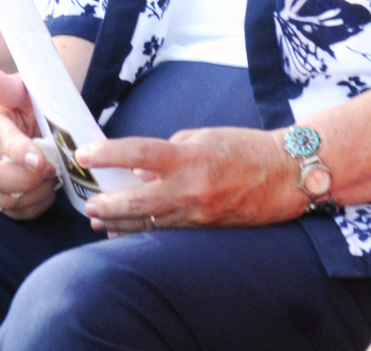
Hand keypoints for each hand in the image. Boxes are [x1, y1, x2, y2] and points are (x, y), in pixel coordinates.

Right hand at [0, 70, 58, 221]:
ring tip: (52, 178)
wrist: (38, 128)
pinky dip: (34, 206)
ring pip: (3, 199)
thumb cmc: (31, 108)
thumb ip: (10, 87)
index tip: (40, 160)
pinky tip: (46, 190)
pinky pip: (14, 213)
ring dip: (33, 192)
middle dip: (23, 179)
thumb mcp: (25, 91)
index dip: (18, 151)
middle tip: (50, 171)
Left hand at [77, 127, 306, 233]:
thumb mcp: (201, 137)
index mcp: (186, 158)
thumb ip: (167, 151)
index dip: (106, 154)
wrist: (286, 175)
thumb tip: (139, 170)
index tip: (84, 154)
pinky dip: (145, 232)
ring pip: (150, 222)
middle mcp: (189, 188)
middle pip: (136, 201)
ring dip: (120, 223)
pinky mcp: (206, 228)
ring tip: (98, 221)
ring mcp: (197, 212)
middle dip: (107, 205)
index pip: (136, 153)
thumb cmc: (243, 148)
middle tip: (88, 204)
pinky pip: (168, 232)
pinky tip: (127, 233)